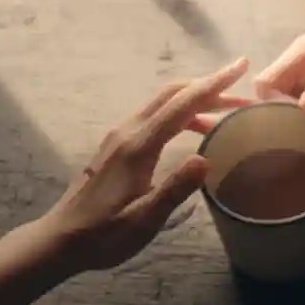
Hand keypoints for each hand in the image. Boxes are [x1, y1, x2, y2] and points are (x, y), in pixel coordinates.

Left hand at [37, 59, 252, 273]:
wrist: (61, 239)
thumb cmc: (104, 234)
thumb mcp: (144, 219)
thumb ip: (175, 189)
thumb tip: (206, 158)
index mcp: (138, 146)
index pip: (182, 104)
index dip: (214, 83)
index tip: (241, 65)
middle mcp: (128, 132)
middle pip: (172, 94)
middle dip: (209, 87)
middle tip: (244, 91)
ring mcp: (120, 137)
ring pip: (163, 104)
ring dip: (196, 101)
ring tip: (228, 113)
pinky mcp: (118, 146)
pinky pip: (155, 117)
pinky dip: (181, 115)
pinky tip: (196, 131)